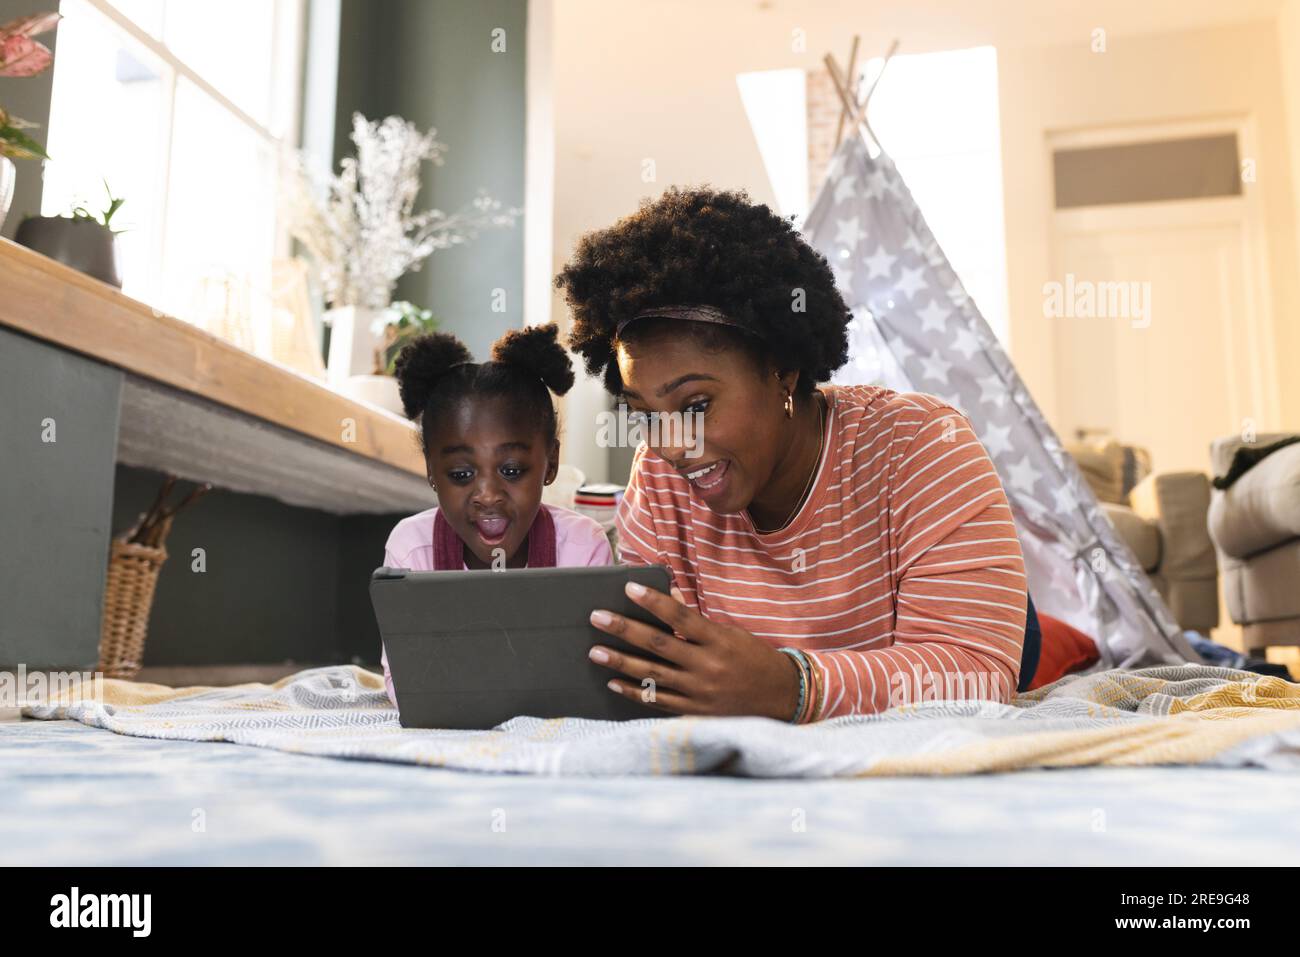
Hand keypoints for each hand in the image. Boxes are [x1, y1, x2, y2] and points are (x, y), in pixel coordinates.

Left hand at [588, 580, 802, 719]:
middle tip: (597, 617)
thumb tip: (668, 597)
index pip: (680, 616)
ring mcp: (700, 692)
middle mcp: (707, 666)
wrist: (782, 698)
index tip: (629, 588)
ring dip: (620, 662)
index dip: (654, 601)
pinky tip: (613, 683)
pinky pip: (658, 702)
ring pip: (652, 675)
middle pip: (658, 644)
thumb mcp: (731, 634)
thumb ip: (697, 622)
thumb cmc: (753, 659)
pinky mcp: (695, 712)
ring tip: (595, 651)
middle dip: (624, 629)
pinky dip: (634, 692)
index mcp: (719, 640)